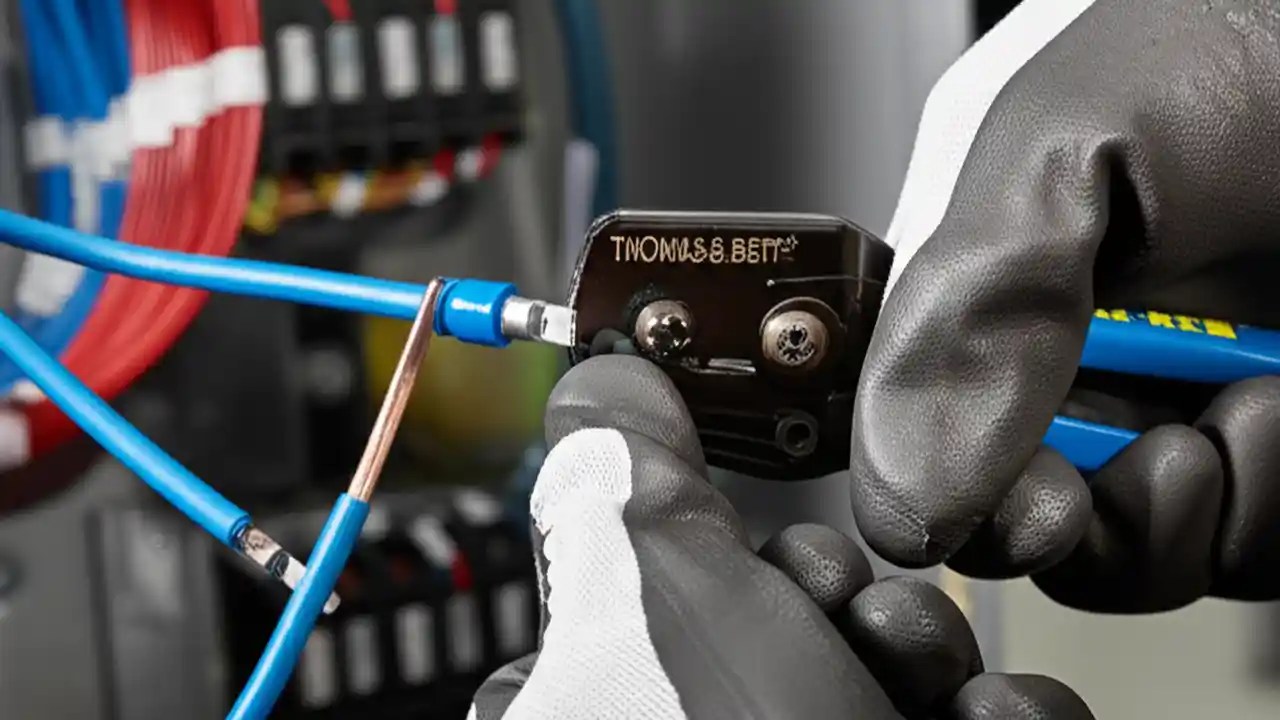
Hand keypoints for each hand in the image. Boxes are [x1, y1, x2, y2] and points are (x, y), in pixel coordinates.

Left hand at [470, 357, 1091, 718]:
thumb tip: (596, 378)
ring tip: (918, 681)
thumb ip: (619, 488)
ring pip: (895, 663)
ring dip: (926, 646)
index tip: (758, 525)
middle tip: (846, 615)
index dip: (717, 533)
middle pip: (791, 611)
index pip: (663, 574)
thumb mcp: (654, 614)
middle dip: (841, 589)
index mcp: (604, 699)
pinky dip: (998, 718)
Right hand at [851, 0, 1279, 608]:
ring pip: (1158, 557)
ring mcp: (1184, 402)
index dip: (967, 511)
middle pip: (1043, 536)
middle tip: (1168, 452)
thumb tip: (904, 496)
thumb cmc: (1237, 27)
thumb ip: (963, 317)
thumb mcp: (1061, 150)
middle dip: (1104, 526)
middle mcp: (1078, 362)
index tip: (1042, 501)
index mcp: (986, 299)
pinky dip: (1277, 499)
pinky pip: (1255, 542)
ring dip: (1215, 507)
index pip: (923, 461)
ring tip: (1255, 396)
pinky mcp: (1273, 441)